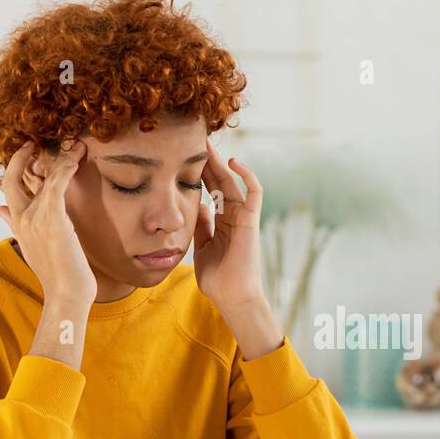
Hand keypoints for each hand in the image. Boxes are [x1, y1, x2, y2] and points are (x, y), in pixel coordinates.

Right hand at [0, 139, 95, 303]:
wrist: (66, 294)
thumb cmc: (55, 274)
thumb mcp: (30, 245)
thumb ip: (14, 224)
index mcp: (17, 223)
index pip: (8, 187)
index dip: (15, 166)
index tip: (27, 151)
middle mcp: (23, 218)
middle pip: (13, 179)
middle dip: (23, 157)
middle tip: (37, 143)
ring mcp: (36, 219)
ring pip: (42, 179)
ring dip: (60, 159)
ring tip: (75, 147)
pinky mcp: (54, 220)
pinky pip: (57, 185)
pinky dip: (65, 169)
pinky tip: (75, 160)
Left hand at [193, 140, 265, 311]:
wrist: (232, 297)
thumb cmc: (217, 279)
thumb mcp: (202, 247)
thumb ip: (201, 226)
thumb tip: (197, 205)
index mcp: (221, 223)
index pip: (210, 191)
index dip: (199, 173)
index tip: (185, 157)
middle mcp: (233, 216)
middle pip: (219, 182)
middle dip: (208, 162)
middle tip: (195, 141)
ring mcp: (243, 218)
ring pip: (233, 182)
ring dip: (221, 163)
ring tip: (208, 144)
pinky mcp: (251, 221)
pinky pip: (254, 192)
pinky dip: (247, 175)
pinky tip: (233, 161)